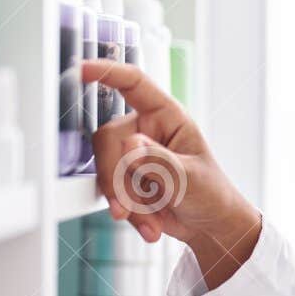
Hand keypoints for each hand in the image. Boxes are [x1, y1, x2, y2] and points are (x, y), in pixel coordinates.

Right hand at [81, 59, 261, 289]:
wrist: (210, 226)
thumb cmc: (211, 193)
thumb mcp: (190, 178)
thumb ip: (159, 160)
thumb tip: (130, 144)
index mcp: (167, 117)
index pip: (135, 85)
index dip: (108, 73)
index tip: (83, 69)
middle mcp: (146, 131)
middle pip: (108, 140)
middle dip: (117, 178)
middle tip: (129, 206)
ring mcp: (133, 156)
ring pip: (106, 169)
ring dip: (126, 201)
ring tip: (152, 220)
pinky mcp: (125, 179)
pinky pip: (111, 191)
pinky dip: (129, 212)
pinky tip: (150, 225)